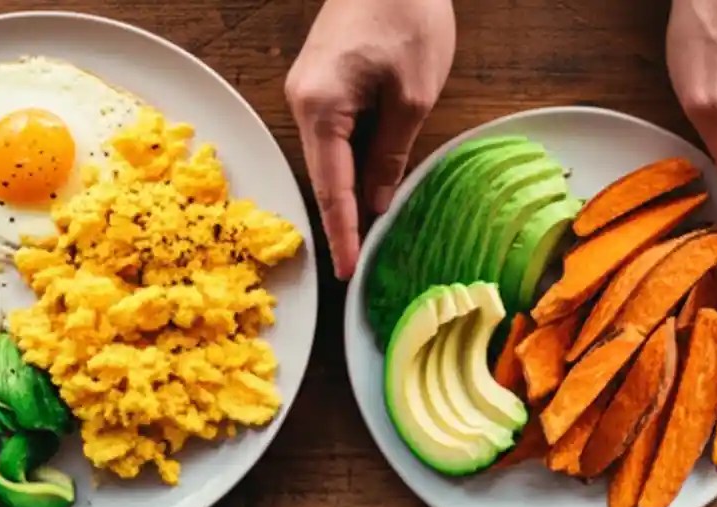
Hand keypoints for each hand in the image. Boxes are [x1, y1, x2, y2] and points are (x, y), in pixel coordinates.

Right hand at [286, 0, 455, 279]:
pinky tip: (366, 191)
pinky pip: (333, 137)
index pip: (331, 186)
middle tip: (356, 267)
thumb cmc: (407, 18)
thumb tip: (376, 204)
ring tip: (363, 240)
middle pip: (323, 176)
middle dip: (341, 221)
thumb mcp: (413, 97)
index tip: (346, 270)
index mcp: (320, 106)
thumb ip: (391, 153)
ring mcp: (308, 92)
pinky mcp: (322, 84)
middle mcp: (303, 101)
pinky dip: (349, 166)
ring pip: (328, 158)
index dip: (342, 232)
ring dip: (347, 195)